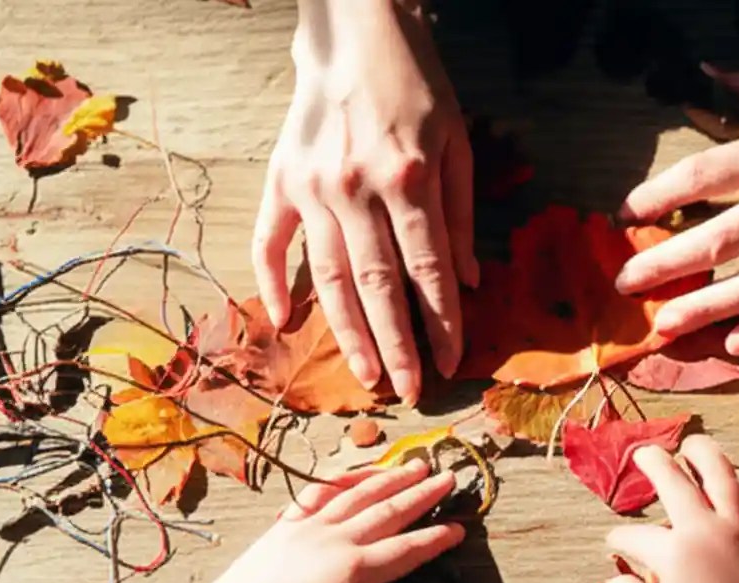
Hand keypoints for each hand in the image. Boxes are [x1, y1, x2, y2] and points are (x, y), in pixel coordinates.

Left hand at [200, 459, 464, 582]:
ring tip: (414, 466)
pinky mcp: (287, 526)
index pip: (408, 550)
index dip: (436, 540)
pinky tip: (359, 473)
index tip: (458, 529)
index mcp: (356, 573)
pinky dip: (344, 480)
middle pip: (389, 511)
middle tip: (447, 477)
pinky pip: (321, 494)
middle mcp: (337, 541)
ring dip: (390, 478)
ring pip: (358, 495)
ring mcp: (309, 528)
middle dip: (422, 494)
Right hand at [252, 0, 477, 403]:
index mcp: (409, 179)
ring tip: (365, 376)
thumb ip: (460, 218)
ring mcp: (313, 187)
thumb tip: (468, 283)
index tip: (453, 362)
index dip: (443, 323)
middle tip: (410, 391)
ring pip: (328, 277)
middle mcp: (357, 189)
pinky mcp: (281, 180)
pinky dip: (272, 283)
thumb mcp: (459, 144)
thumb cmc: (417, 89)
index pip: (428, 271)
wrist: (356, 34)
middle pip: (378, 286)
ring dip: (346, 332)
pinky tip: (283, 323)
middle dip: (397, 345)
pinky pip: (270, 242)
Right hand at [602, 436, 738, 582]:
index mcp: (673, 551)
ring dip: (702, 452)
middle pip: (672, 478)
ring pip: (721, 472)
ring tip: (691, 445)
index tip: (614, 546)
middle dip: (651, 461)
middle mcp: (706, 528)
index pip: (634, 536)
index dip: (618, 540)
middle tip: (643, 454)